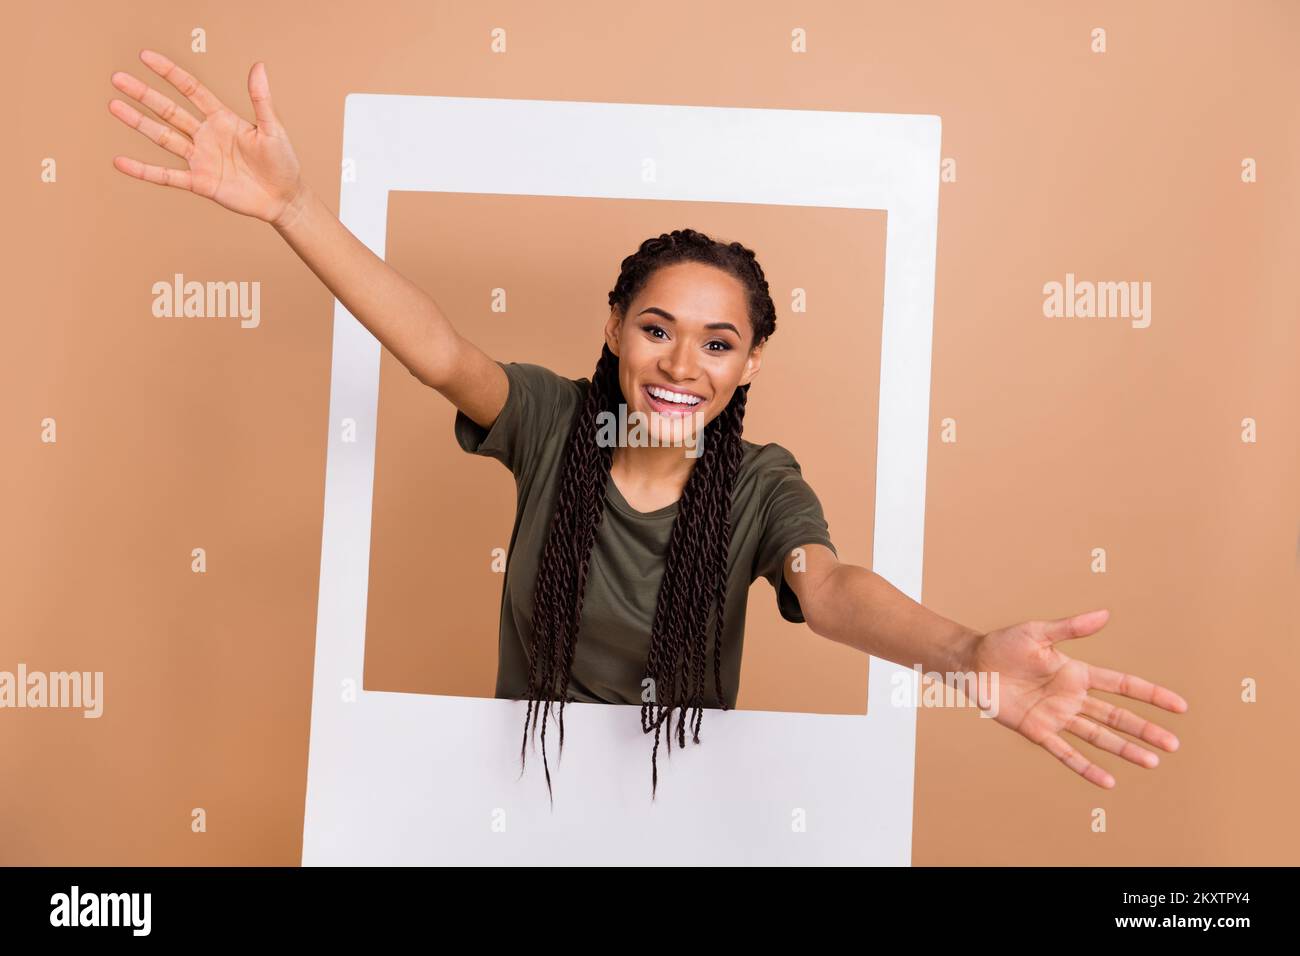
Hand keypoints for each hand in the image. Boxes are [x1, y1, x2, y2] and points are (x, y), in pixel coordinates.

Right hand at [108, 49, 303, 224]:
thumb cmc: (283, 162)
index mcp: (223, 119)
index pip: (191, 90)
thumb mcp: (273, 128)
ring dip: (138, 123)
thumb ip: (261, 99)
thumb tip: (258, 66)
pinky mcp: (200, 182)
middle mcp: (206, 135)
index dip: (170, 73)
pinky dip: (144, 170)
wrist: (284, 198)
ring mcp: (201, 159)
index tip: (146, 57)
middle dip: (144, 95)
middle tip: (118, 78)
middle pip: (169, 111)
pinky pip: (167, 176)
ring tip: (114, 106)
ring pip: (163, 137)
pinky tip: (122, 162)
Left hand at [968, 609, 1187, 788]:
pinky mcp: (1038, 731)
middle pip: (1117, 716)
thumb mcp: (1038, 633)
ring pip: (1099, 736)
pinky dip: (1085, 767)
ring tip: (1152, 763)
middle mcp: (1072, 697)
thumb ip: (1071, 628)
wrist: (973, 663)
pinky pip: (1066, 752)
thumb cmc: (1004, 644)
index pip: (1122, 685)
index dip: (1150, 695)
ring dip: (1124, 750)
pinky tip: (1108, 781)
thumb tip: (1104, 614)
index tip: (1179, 706)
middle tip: (1173, 745)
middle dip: (1145, 730)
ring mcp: (1057, 716)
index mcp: (1077, 672)